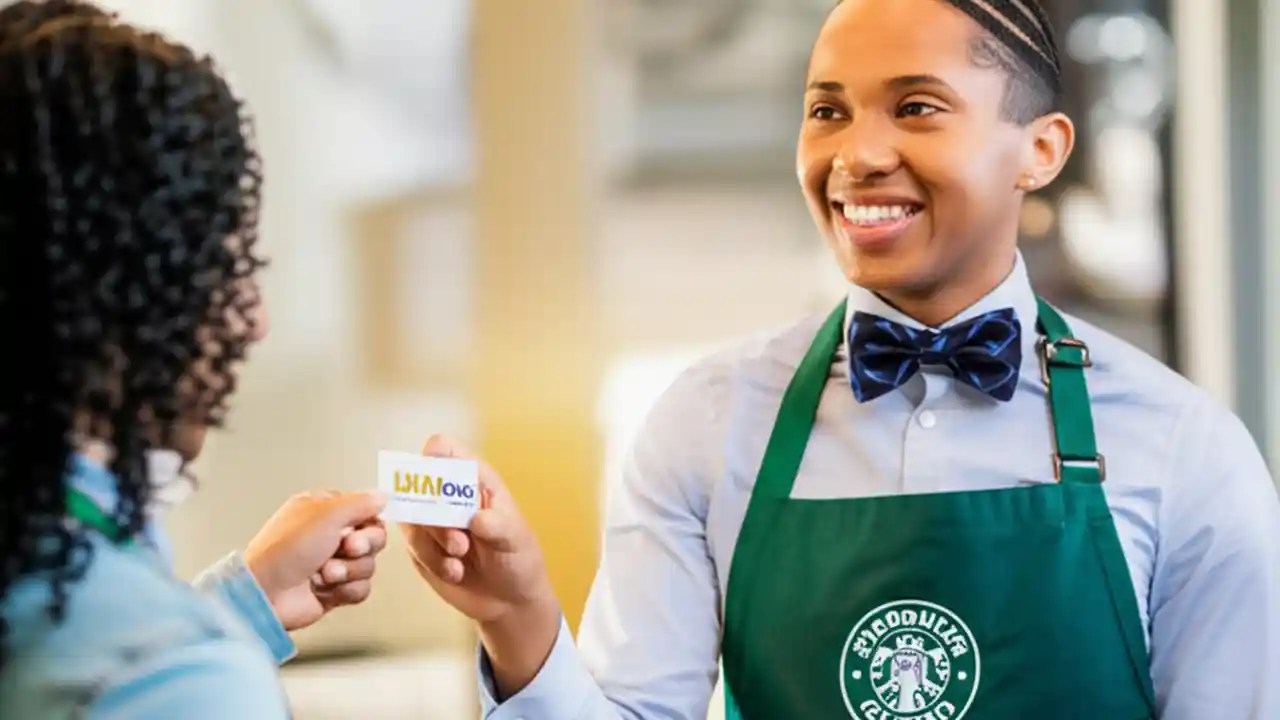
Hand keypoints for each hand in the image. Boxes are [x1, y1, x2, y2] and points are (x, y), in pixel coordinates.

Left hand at [244, 490, 388, 631]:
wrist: (265, 594)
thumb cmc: (287, 549)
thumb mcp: (325, 514)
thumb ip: (360, 502)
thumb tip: (383, 496)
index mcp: (325, 511)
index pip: (368, 513)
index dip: (368, 525)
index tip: (353, 531)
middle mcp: (330, 536)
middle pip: (373, 540)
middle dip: (361, 549)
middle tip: (342, 550)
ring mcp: (333, 564)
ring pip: (368, 566)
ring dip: (349, 571)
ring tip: (323, 574)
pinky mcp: (335, 591)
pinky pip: (361, 589)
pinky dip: (346, 591)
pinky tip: (325, 590)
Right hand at [402, 435, 560, 697]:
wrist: (507, 599)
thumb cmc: (518, 558)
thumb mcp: (515, 538)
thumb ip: (497, 524)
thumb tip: (474, 519)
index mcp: (474, 478)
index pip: (444, 450)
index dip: (434, 455)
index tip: (435, 480)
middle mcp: (447, 493)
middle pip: (419, 484)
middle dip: (436, 518)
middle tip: (460, 545)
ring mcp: (431, 519)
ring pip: (411, 516)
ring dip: (433, 542)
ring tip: (460, 560)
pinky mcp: (420, 546)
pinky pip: (412, 545)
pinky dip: (431, 560)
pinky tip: (455, 572)